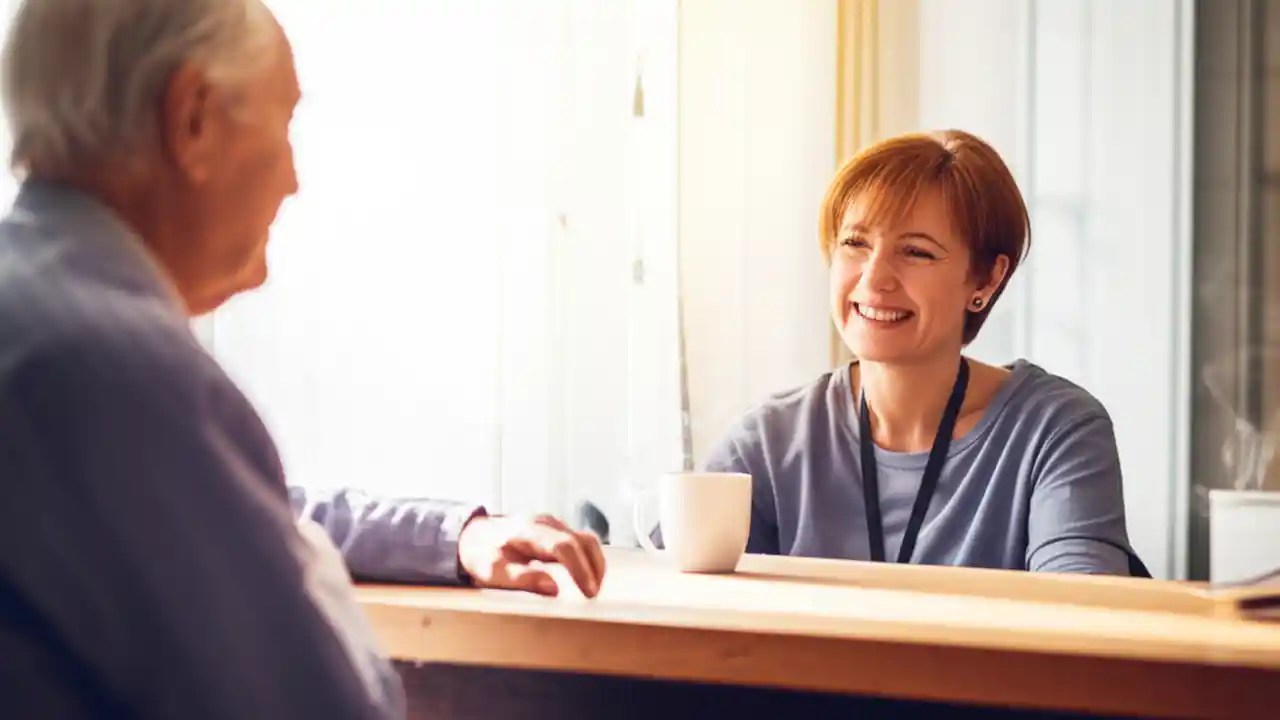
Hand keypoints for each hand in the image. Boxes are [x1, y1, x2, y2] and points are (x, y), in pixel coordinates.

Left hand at [457, 513, 605, 597]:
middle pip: (582, 540)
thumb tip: (554, 588)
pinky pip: (581, 541)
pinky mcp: (557, 531)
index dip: (580, 569)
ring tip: (593, 588)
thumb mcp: (492, 571)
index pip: (564, 546)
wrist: (473, 535)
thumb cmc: (482, 554)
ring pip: (586, 539)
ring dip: (595, 563)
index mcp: (529, 530)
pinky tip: (589, 577)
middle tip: (593, 595)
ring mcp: (553, 525)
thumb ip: (521, 578)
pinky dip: (590, 559)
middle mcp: (546, 523)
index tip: (588, 592)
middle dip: (593, 568)